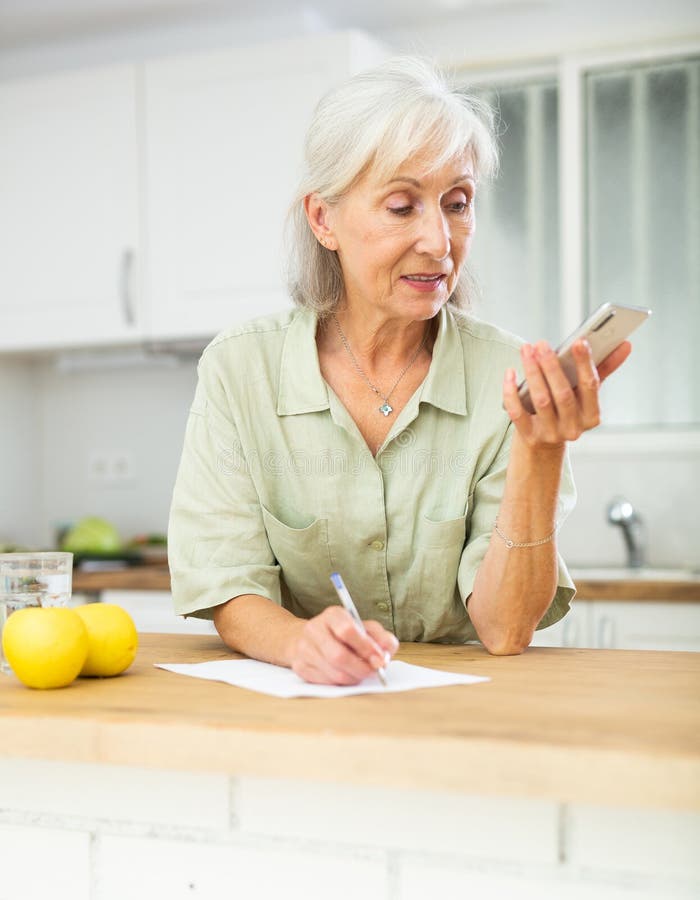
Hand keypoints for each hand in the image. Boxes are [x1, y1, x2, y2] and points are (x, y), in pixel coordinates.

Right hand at [289, 606, 398, 684]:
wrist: (308, 639)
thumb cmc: (342, 634)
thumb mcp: (364, 628)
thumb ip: (381, 637)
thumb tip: (386, 652)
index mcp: (332, 615)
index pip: (347, 630)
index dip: (366, 647)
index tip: (379, 659)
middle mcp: (314, 629)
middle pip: (339, 655)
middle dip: (361, 668)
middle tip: (373, 671)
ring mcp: (304, 649)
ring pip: (334, 673)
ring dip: (353, 678)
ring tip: (361, 673)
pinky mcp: (300, 667)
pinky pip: (326, 682)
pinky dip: (341, 683)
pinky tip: (346, 675)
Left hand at [502, 339, 631, 447]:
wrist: (543, 445)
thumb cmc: (568, 410)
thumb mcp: (585, 395)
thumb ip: (603, 370)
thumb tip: (625, 345)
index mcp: (592, 416)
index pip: (591, 387)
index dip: (585, 364)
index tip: (579, 341)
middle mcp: (573, 428)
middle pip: (563, 394)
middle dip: (552, 366)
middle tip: (542, 343)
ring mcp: (550, 434)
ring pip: (541, 400)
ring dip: (532, 372)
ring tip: (527, 350)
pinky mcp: (529, 436)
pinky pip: (517, 412)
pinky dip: (511, 391)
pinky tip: (510, 372)